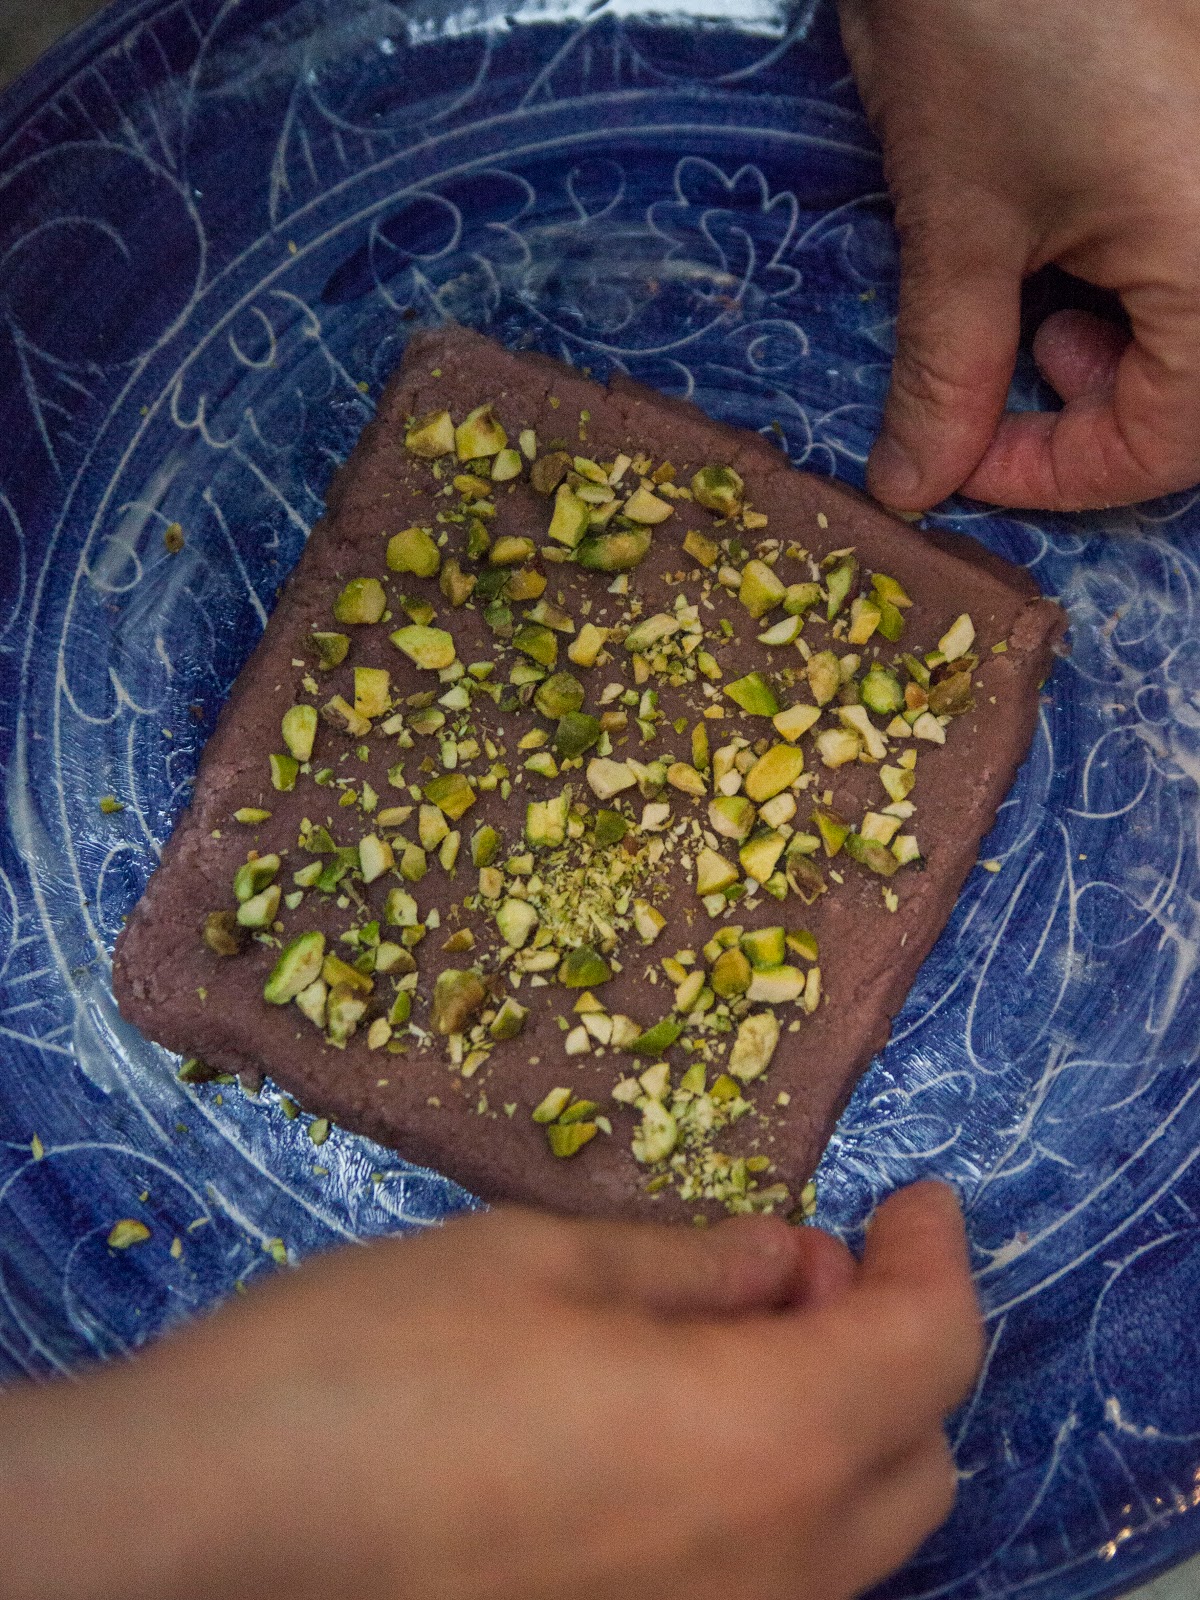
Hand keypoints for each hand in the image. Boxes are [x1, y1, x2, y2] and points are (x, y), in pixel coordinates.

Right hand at [0, 1183, 981, 1599]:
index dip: (937, 1257)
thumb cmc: (376, 1366)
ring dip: (838, 1424)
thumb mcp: (541, 1264)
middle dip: (890, 1344)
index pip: (931, 1351)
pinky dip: (775, 1498)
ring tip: (735, 1339)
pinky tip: (673, 1433)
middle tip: (801, 1267)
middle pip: (919, 1457)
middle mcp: (771, 1576)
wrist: (209, 1534)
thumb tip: (787, 1265)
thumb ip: (693, 1268)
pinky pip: (773, 1585)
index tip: (912, 1199)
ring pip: (855, 1537)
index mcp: (760, 1446)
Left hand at [838, 0, 1199, 511]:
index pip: (1168, 444)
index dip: (1054, 476)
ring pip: (1198, 331)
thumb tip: (913, 485)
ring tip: (1034, 291)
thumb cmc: (990, 21)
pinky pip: (1191, 258)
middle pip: (1199, 393)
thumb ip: (949, 371)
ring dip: (1119, 341)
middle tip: (1008, 363)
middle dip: (1094, 406)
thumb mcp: (961, 223)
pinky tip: (1072, 238)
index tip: (957, 464)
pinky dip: (1136, 277)